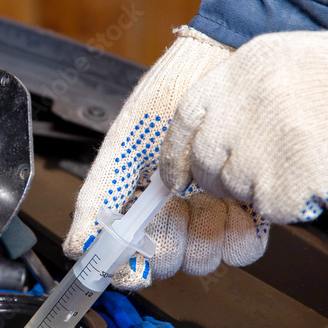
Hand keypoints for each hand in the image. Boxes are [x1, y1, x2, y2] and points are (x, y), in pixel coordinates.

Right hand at [64, 27, 269, 288]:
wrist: (227, 58)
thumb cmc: (174, 90)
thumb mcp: (126, 143)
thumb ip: (99, 196)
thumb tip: (78, 245)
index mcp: (139, 204)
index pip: (130, 261)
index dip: (130, 268)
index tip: (133, 263)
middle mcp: (174, 214)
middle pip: (169, 264)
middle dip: (171, 244)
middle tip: (174, 210)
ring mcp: (211, 212)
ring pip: (205, 258)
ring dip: (206, 233)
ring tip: (208, 197)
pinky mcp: (250, 206)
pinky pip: (245, 246)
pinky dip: (240, 232)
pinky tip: (235, 204)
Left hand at [160, 29, 327, 223]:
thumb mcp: (288, 61)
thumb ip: (242, 92)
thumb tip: (209, 132)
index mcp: (242, 70)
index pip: (185, 118)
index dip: (177, 151)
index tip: (176, 173)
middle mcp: (244, 105)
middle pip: (206, 160)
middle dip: (219, 177)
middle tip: (251, 176)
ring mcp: (264, 145)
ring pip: (237, 188)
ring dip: (261, 189)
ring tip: (300, 167)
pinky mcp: (287, 181)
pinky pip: (271, 208)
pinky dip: (290, 204)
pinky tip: (317, 180)